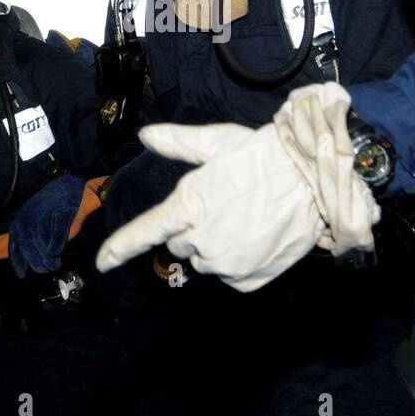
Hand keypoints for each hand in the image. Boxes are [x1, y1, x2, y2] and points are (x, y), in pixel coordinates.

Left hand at [8, 173, 86, 277]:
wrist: (79, 189)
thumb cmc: (59, 206)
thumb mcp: (42, 219)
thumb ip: (33, 236)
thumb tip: (28, 256)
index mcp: (25, 215)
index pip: (16, 240)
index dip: (18, 258)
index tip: (22, 273)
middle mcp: (32, 213)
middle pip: (28, 242)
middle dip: (35, 260)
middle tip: (43, 270)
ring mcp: (47, 211)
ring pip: (41, 238)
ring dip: (46, 256)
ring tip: (52, 266)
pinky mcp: (62, 212)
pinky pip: (56, 231)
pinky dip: (55, 245)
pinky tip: (56, 253)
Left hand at [94, 84, 380, 291]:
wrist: (313, 183)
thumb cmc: (263, 158)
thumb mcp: (217, 143)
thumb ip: (178, 142)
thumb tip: (146, 135)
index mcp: (188, 205)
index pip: (145, 232)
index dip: (119, 249)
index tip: (101, 264)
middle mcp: (201, 240)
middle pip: (180, 243)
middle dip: (193, 227)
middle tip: (223, 204)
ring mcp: (225, 264)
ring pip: (205, 260)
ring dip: (216, 244)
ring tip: (245, 218)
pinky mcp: (247, 280)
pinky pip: (231, 275)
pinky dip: (239, 261)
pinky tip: (257, 237)